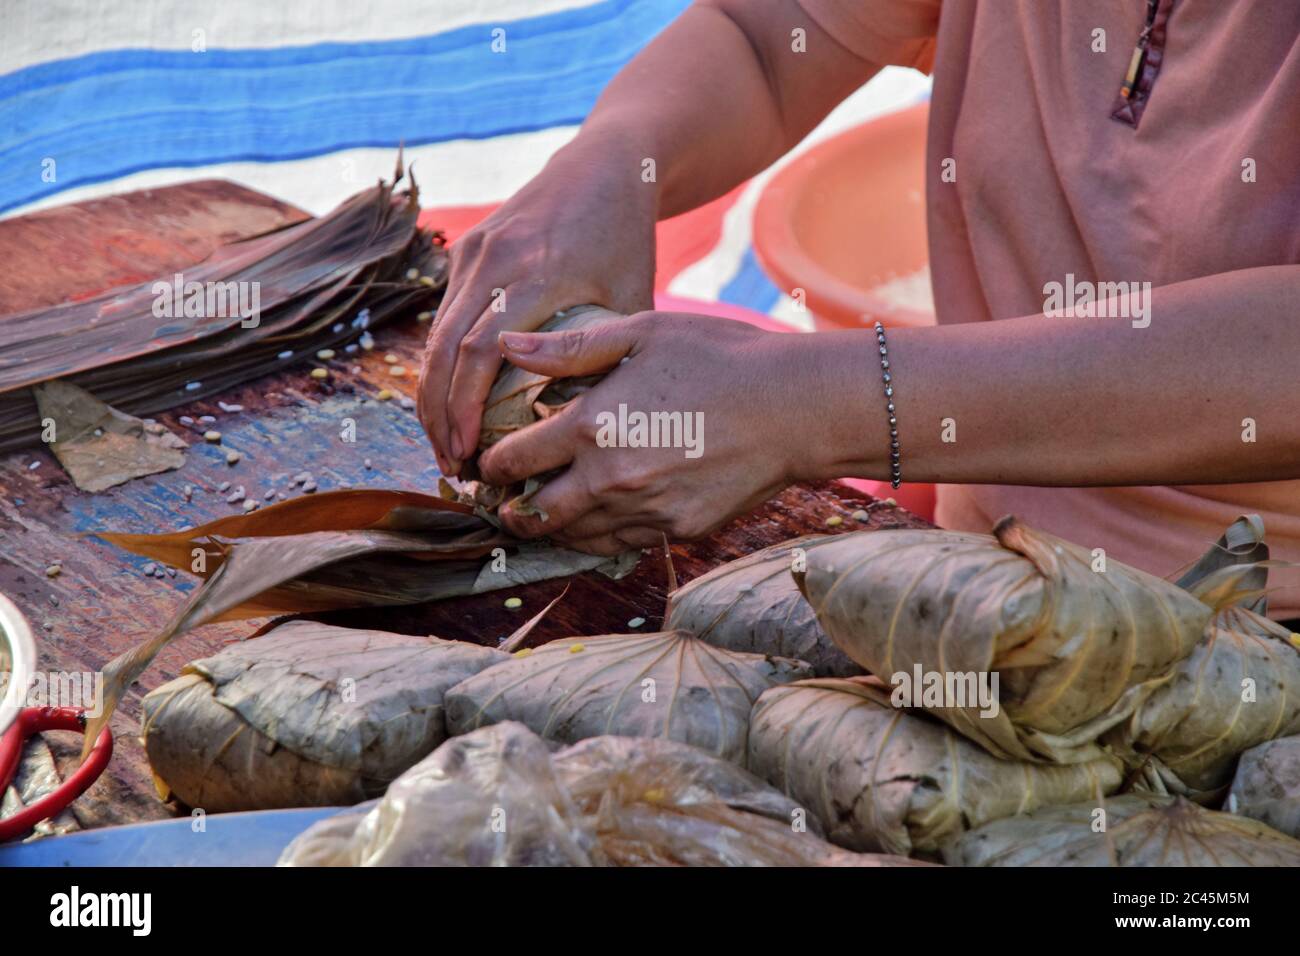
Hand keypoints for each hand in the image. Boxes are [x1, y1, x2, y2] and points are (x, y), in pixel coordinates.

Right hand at [417, 132, 656, 475]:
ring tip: (445, 446)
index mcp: (536, 272)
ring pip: (435, 335)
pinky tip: (451, 404)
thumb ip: (605, 357)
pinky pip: (444, 316)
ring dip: (434, 395)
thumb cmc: (626, 240)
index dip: (464, 408)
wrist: (605, 165)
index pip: (479, 350)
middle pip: (443, 349)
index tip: (467, 455)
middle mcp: (495, 259)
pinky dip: (442, 365)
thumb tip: (589, 429)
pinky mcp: (466, 251)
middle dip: (439, 415)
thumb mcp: (631, 299)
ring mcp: (474, 252)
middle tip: (449, 467)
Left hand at [477, 312, 827, 554]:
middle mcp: (609, 477)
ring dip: (553, 528)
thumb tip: (505, 347)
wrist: (794, 408)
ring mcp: (645, 510)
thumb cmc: (719, 358)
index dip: (491, 463)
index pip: (515, 459)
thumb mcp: (641, 332)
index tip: (487, 462)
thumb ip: (568, 348)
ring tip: (544, 514)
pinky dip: (599, 535)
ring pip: (575, 536)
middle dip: (511, 508)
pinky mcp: (677, 530)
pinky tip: (598, 518)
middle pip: (536, 512)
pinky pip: (621, 544)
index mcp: (591, 424)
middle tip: (504, 501)